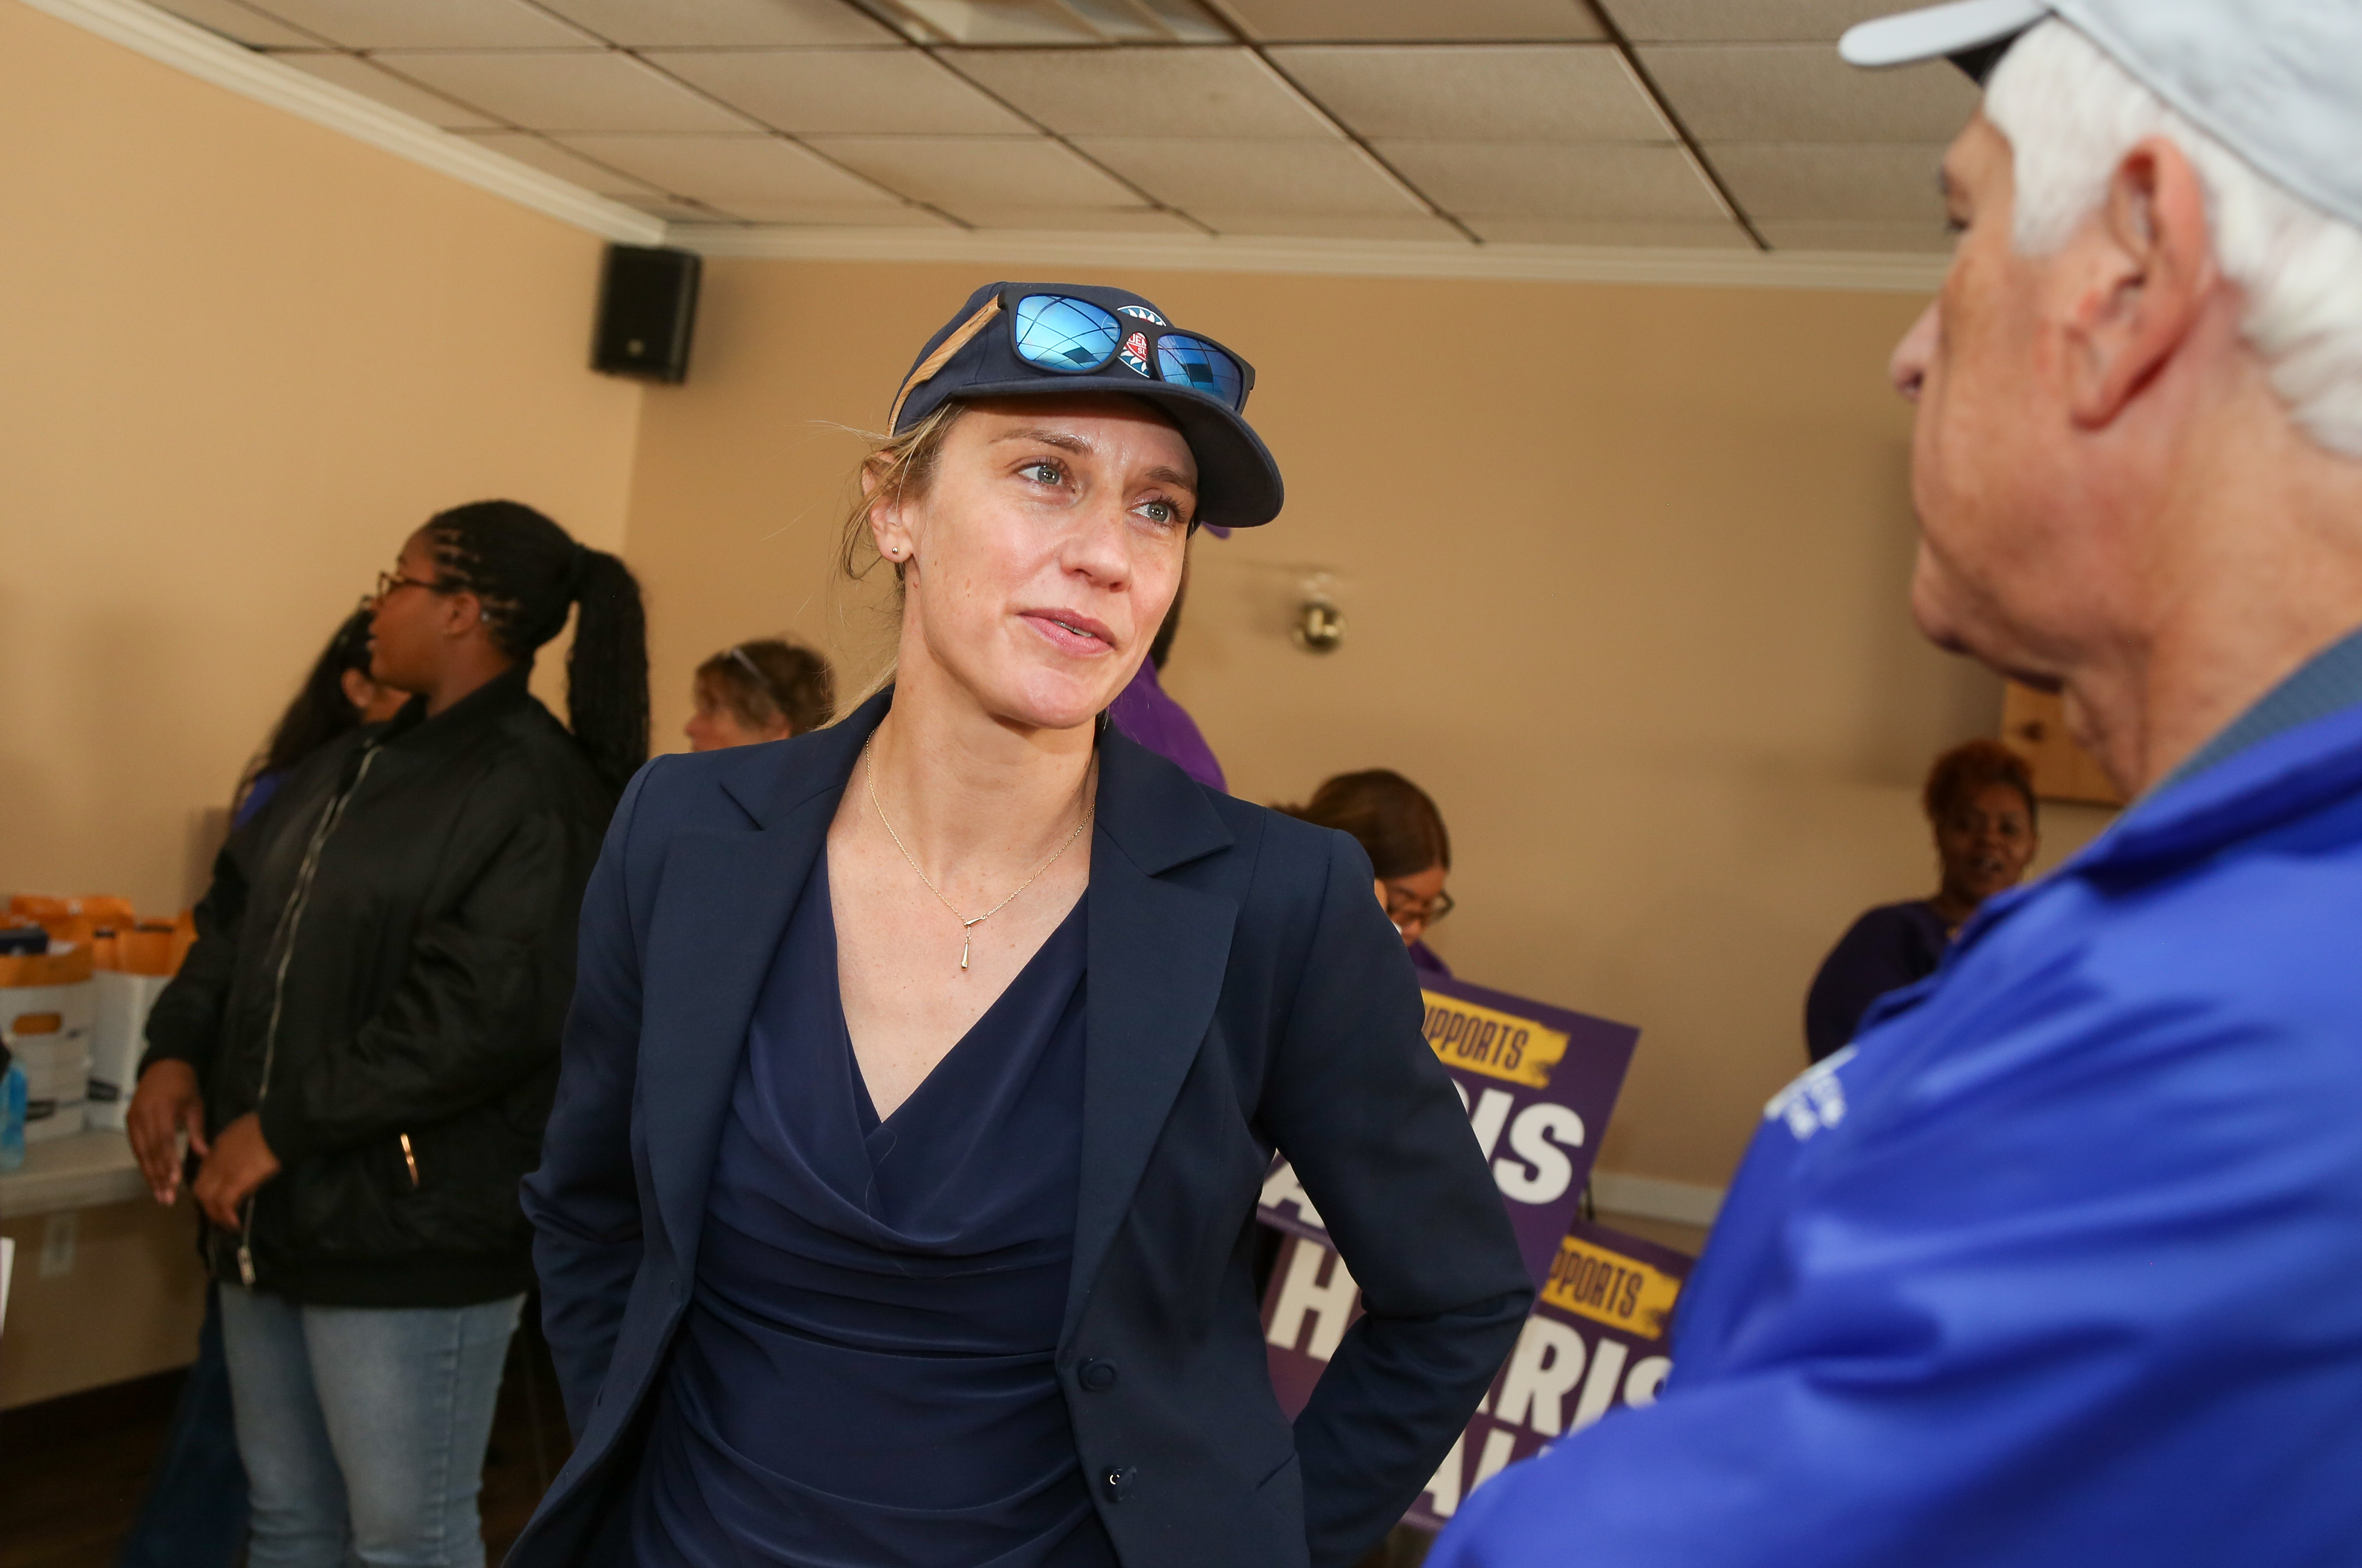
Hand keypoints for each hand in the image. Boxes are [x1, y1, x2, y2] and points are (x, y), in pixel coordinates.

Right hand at [127, 1060, 208, 1203]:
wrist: (163, 1066)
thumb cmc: (184, 1086)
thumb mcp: (195, 1105)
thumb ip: (197, 1130)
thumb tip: (204, 1155)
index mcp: (160, 1110)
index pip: (164, 1142)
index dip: (168, 1163)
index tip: (175, 1182)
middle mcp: (142, 1116)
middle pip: (150, 1152)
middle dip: (158, 1177)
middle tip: (167, 1198)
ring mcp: (132, 1119)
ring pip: (140, 1153)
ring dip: (150, 1175)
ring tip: (160, 1195)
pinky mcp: (128, 1122)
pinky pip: (136, 1148)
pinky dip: (144, 1164)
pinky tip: (151, 1179)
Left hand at [193, 1113, 281, 1230]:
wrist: (276, 1125)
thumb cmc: (266, 1124)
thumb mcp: (241, 1128)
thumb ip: (232, 1142)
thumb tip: (231, 1154)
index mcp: (218, 1147)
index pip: (205, 1171)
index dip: (209, 1184)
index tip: (217, 1193)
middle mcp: (215, 1161)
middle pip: (200, 1187)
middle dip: (206, 1202)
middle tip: (218, 1213)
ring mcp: (224, 1172)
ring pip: (207, 1197)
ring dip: (214, 1213)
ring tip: (226, 1223)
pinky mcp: (236, 1181)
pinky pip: (224, 1202)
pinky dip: (227, 1215)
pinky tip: (235, 1223)